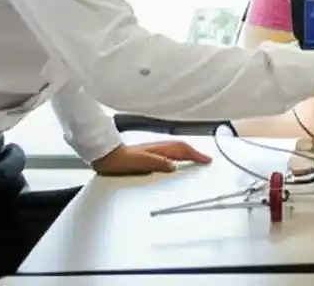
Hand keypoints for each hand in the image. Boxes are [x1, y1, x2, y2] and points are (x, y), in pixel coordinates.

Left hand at [91, 141, 210, 176]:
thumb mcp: (141, 163)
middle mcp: (158, 148)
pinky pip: (168, 154)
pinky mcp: (148, 155)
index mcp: (159, 150)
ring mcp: (153, 151)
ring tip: (195, 159)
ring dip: (187, 153)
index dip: (196, 155)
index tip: (206, 160)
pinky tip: (174, 162)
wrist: (106, 157)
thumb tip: (174, 166)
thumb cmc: (120, 160)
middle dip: (195, 152)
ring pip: (175, 150)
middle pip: (181, 148)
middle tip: (205, 159)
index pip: (182, 150)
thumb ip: (158, 163)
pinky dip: (177, 156)